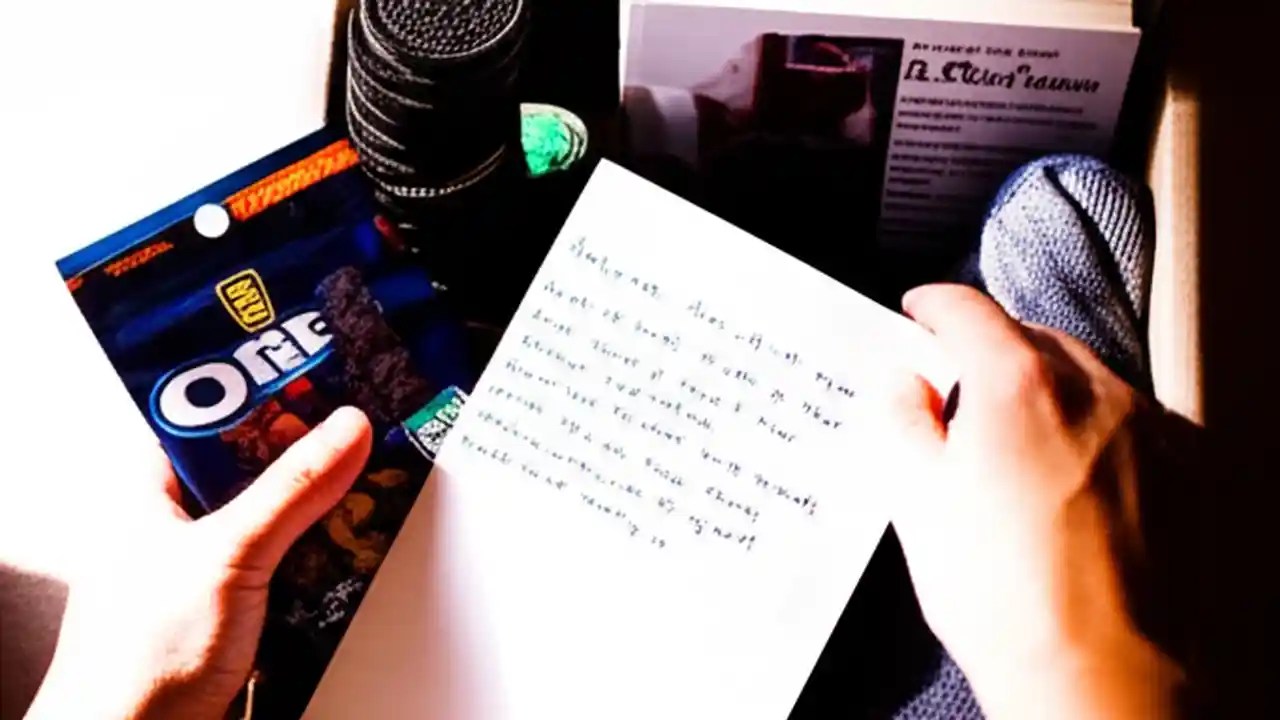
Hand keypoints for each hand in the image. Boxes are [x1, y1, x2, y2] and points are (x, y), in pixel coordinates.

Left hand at [26, 407, 372, 719]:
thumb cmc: (139, 662)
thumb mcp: (228, 554)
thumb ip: (291, 489)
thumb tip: (345, 429)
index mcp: (152, 494)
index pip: (214, 419)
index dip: (268, 396)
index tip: (328, 380)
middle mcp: (181, 528)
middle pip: (259, 472)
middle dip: (312, 461)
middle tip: (366, 436)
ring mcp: (213, 573)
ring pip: (283, 525)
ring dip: (325, 519)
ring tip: (374, 491)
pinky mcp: (243, 616)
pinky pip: (296, 574)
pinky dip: (327, 567)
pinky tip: (357, 559)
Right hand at [881, 285, 1182, 719]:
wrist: (1095, 671)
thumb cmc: (999, 590)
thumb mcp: (916, 497)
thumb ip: (904, 420)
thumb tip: (906, 382)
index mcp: (1016, 380)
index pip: (966, 308)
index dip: (931, 304)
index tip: (917, 312)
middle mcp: (1091, 387)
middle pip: (1028, 337)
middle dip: (988, 350)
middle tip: (954, 389)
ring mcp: (1145, 427)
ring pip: (1082, 376)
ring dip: (1043, 388)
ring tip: (1012, 442)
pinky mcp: (1180, 470)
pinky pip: (1126, 420)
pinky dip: (1090, 427)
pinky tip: (1067, 476)